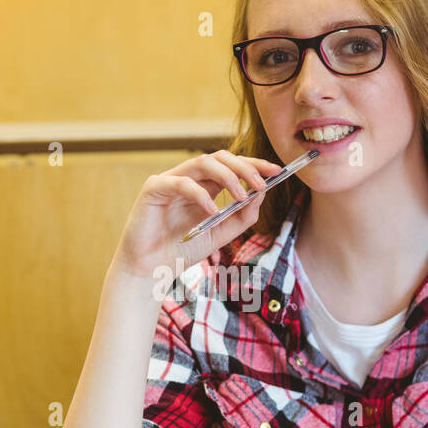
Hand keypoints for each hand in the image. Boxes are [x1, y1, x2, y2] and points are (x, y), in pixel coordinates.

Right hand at [111, 150, 282, 282]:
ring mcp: (170, 180)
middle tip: (262, 183)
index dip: (255, 165)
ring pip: (203, 162)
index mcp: (205, 186)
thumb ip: (241, 217)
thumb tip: (261, 193)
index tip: (277, 171)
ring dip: (227, 176)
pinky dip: (200, 194)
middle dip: (245, 168)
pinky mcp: (153, 188)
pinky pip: (181, 182)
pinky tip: (212, 211)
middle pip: (220, 157)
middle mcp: (188, 178)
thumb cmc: (181, 251)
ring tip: (242, 195)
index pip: (232, 165)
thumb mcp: (220, 235)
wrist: (150, 270)